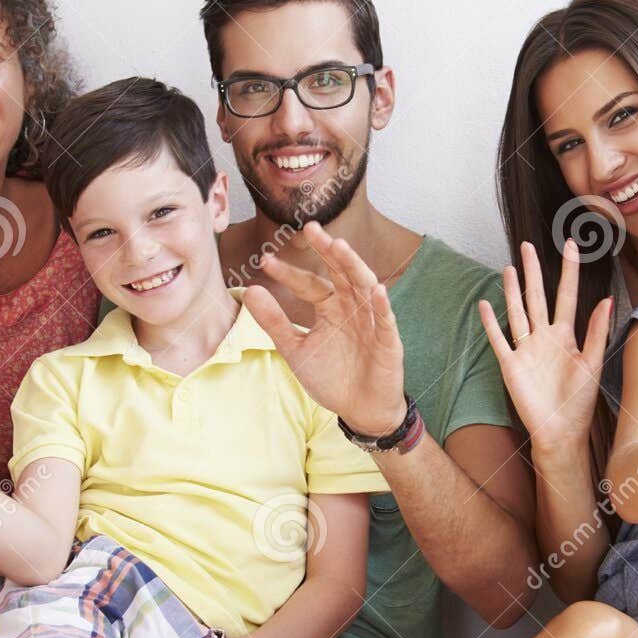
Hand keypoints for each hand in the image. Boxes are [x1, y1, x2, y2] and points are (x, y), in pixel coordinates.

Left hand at [244, 222, 406, 436]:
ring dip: (353, 266)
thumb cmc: (332, 378)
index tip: (265, 262)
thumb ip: (274, 322)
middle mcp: (350, 307)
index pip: (308, 283)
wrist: (360, 409)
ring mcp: (371, 320)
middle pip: (340, 272)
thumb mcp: (295, 350)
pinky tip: (376, 290)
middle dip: (327, 251)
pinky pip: (385, 319)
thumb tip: (249, 291)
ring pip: (364, 286)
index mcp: (329, 307)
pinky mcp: (388, 340)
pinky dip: (381, 305)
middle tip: (311, 228)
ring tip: (339, 247)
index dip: (288, 273)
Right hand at [479, 239, 612, 447]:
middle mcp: (545, 338)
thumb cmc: (579, 402)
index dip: (568, 271)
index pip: (566, 296)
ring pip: (517, 312)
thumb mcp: (592, 365)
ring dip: (512, 290)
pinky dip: (491, 323)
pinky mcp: (511, 365)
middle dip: (533, 271)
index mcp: (567, 337)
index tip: (570, 245)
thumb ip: (596, 332)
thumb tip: (606, 300)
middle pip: (537, 297)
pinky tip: (485, 305)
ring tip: (509, 268)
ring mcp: (526, 350)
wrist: (559, 430)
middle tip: (527, 245)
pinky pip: (498, 339)